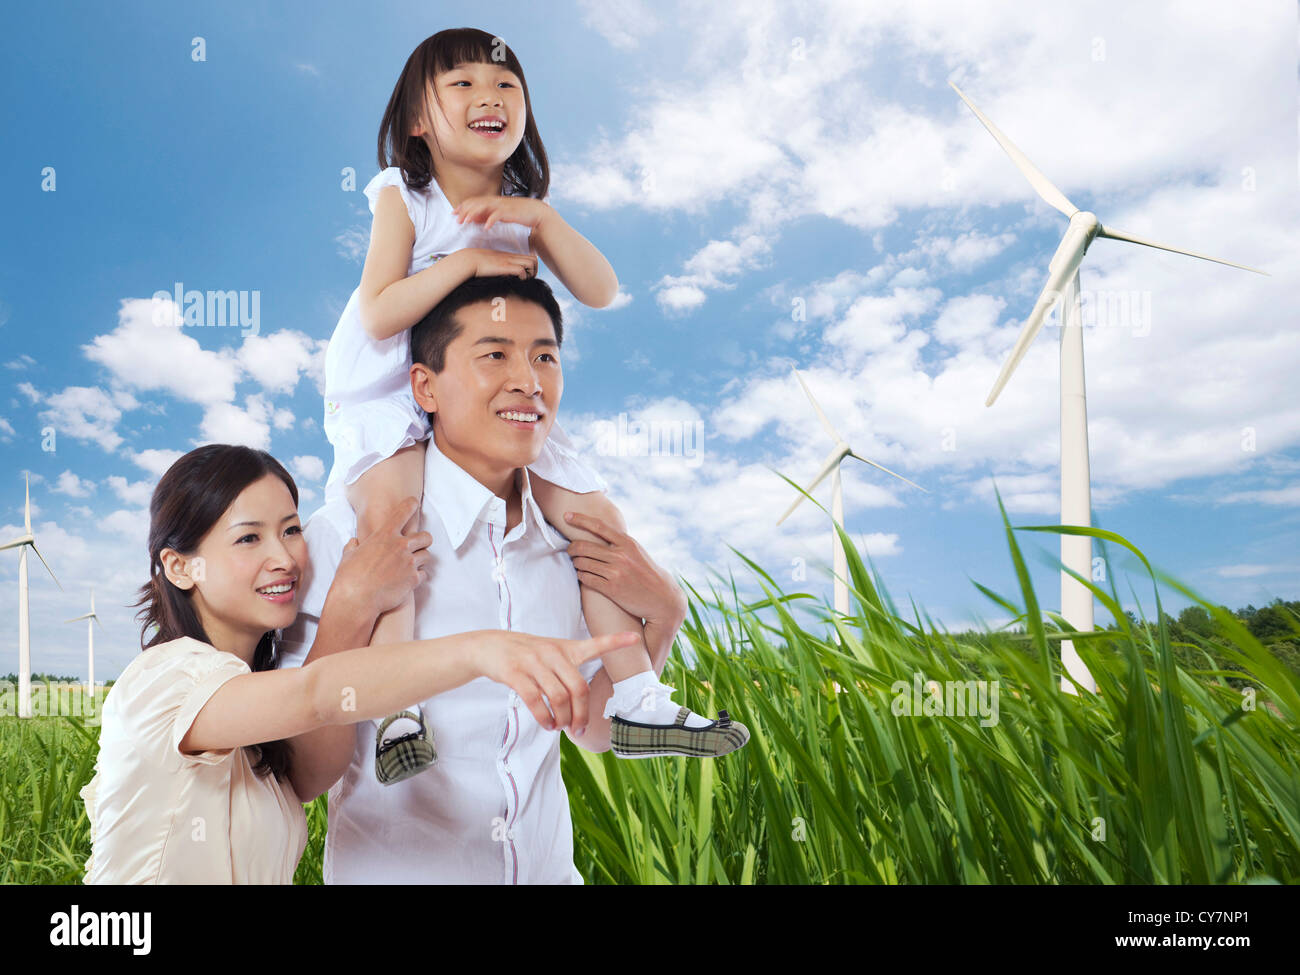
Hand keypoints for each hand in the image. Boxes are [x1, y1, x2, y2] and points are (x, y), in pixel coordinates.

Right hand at [333, 497, 432, 617]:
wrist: (356, 599)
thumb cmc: (349, 577)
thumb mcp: (348, 556)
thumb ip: (354, 546)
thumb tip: (354, 542)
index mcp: (384, 535)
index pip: (403, 512)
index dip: (411, 505)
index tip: (414, 503)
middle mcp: (400, 546)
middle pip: (426, 536)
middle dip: (424, 540)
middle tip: (418, 546)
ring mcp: (409, 563)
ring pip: (427, 555)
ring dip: (421, 559)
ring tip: (413, 565)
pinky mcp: (413, 579)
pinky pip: (424, 574)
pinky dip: (419, 576)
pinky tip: (411, 580)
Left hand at [452, 195, 551, 232]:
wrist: (534, 211)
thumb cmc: (516, 214)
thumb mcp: (498, 214)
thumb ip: (485, 215)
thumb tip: (472, 219)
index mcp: (491, 201)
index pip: (473, 201)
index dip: (462, 207)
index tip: (453, 213)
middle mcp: (494, 201)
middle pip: (475, 203)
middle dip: (464, 211)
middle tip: (456, 220)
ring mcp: (501, 206)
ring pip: (483, 207)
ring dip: (473, 214)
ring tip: (466, 222)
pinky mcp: (509, 212)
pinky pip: (497, 215)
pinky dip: (490, 220)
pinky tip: (485, 227)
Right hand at [458, 247, 538, 280]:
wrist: (468, 260)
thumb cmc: (477, 265)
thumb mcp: (491, 263)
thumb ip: (498, 267)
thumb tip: (503, 277)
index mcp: (508, 256)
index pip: (529, 256)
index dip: (531, 266)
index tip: (526, 275)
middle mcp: (511, 257)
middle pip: (534, 259)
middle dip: (535, 270)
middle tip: (528, 279)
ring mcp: (508, 261)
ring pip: (532, 263)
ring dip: (531, 273)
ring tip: (523, 280)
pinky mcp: (504, 267)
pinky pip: (521, 270)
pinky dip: (523, 277)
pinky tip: (517, 281)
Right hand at [475, 629, 639, 732]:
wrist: (489, 646)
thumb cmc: (526, 654)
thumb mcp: (550, 652)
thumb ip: (567, 671)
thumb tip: (579, 708)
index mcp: (565, 648)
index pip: (595, 644)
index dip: (616, 641)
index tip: (635, 637)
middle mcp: (552, 653)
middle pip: (578, 688)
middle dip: (582, 714)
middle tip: (580, 730)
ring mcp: (533, 662)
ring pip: (558, 698)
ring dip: (562, 720)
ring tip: (560, 728)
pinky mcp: (515, 673)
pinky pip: (536, 701)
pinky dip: (544, 718)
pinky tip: (547, 724)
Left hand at [563, 512, 686, 627]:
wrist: (661, 598)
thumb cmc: (647, 572)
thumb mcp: (637, 551)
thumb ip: (620, 542)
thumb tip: (600, 531)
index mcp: (627, 543)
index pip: (598, 526)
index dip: (580, 519)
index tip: (567, 515)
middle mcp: (621, 556)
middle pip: (584, 546)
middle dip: (572, 548)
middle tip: (569, 550)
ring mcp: (615, 572)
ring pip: (582, 563)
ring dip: (576, 563)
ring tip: (577, 563)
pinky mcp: (611, 589)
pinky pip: (586, 578)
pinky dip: (581, 575)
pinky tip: (582, 574)